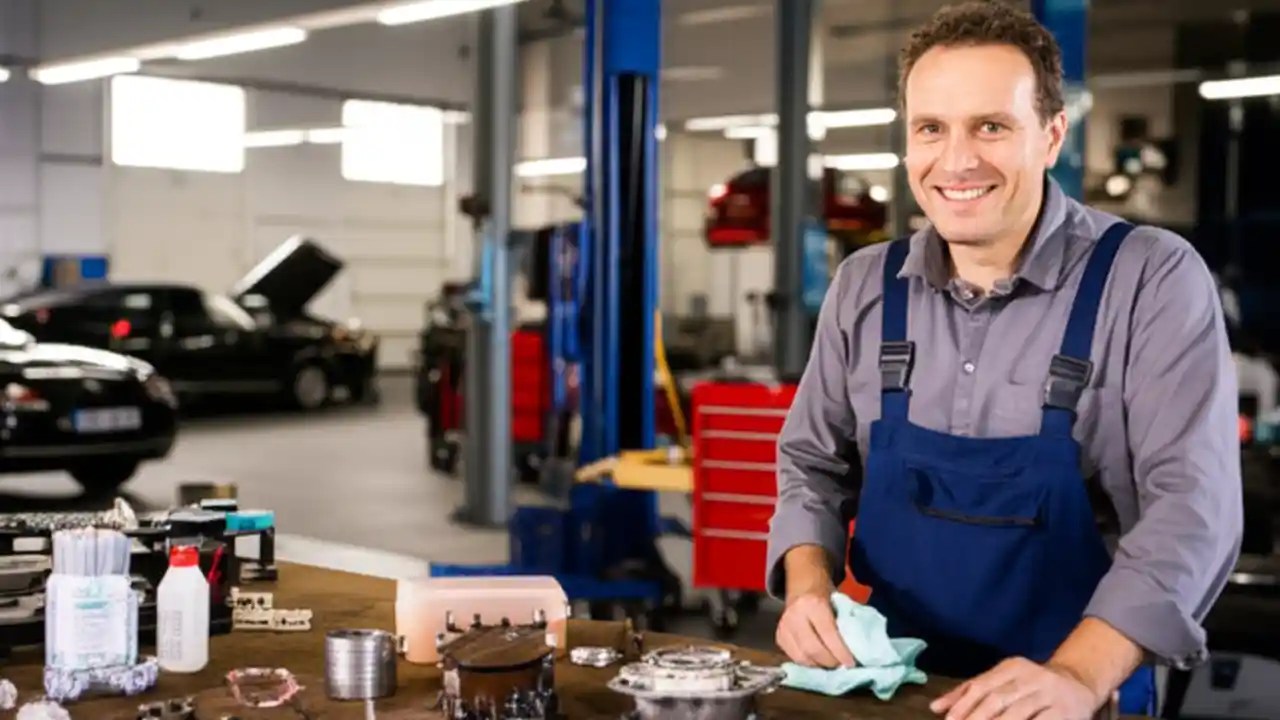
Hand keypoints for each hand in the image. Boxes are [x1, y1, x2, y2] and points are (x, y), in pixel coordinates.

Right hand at [775, 587, 856, 668]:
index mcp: (813, 604)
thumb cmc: (825, 599)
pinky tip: (818, 662)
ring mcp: (784, 627)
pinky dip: (808, 663)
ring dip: (818, 665)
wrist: (802, 589)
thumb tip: (854, 651)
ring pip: (801, 657)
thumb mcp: (837, 604)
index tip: (851, 663)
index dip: (840, 652)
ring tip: (830, 666)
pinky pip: (793, 657)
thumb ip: (843, 626)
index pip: (828, 633)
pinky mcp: (779, 637)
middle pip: (812, 649)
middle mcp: (795, 615)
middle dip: (829, 662)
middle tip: (841, 666)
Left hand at [930, 657, 1102, 719]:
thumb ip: (969, 691)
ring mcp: (1049, 694)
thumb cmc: (1031, 686)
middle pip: (997, 699)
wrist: (1079, 683)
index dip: (963, 705)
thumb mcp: (1002, 681)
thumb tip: (936, 707)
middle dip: (976, 718)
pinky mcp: (1065, 712)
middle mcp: (1030, 677)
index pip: (981, 686)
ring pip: (1017, 713)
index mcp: (1011, 667)